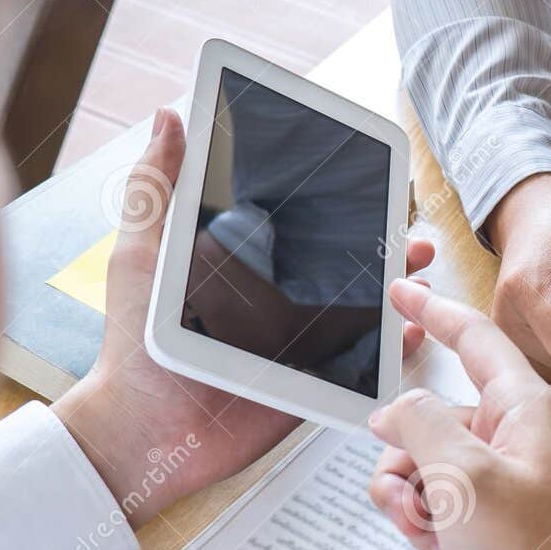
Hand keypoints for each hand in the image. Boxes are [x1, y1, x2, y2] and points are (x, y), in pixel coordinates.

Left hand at [53, 108, 434, 526]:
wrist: (141, 431)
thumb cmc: (132, 346)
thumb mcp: (143, 255)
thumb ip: (157, 190)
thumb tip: (168, 118)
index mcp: (244, 270)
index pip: (302, 231)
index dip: (341, 209)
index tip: (372, 184)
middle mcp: (277, 306)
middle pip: (344, 269)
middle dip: (384, 247)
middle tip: (408, 230)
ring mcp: (299, 348)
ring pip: (364, 313)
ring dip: (398, 291)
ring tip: (418, 271)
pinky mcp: (311, 389)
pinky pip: (364, 369)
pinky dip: (394, 351)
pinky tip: (410, 330)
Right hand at [367, 279, 550, 549]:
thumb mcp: (462, 480)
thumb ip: (420, 427)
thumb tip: (395, 410)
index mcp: (526, 408)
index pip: (475, 340)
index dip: (435, 313)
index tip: (404, 288)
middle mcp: (524, 435)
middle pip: (439, 416)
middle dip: (405, 452)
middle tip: (405, 493)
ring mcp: (517, 477)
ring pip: (436, 463)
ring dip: (413, 493)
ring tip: (426, 530)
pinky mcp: (509, 517)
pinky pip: (451, 500)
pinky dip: (431, 519)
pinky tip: (435, 548)